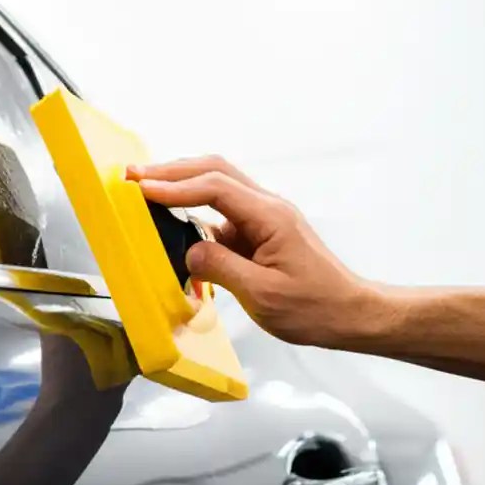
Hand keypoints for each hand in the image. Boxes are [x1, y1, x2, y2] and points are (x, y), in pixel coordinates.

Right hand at [127, 156, 387, 347]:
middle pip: (214, 171)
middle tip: (134, 176)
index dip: (175, 187)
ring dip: (181, 183)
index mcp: (270, 217)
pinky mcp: (259, 231)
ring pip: (217, 185)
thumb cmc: (315, 308)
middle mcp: (267, 207)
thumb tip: (189, 252)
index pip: (214, 188)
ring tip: (146, 189)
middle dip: (172, 170)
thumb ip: (220, 268)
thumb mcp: (262, 295)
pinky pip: (221, 210)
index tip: (142, 190)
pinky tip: (174, 217)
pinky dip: (193, 206)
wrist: (350, 313)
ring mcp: (264, 217)